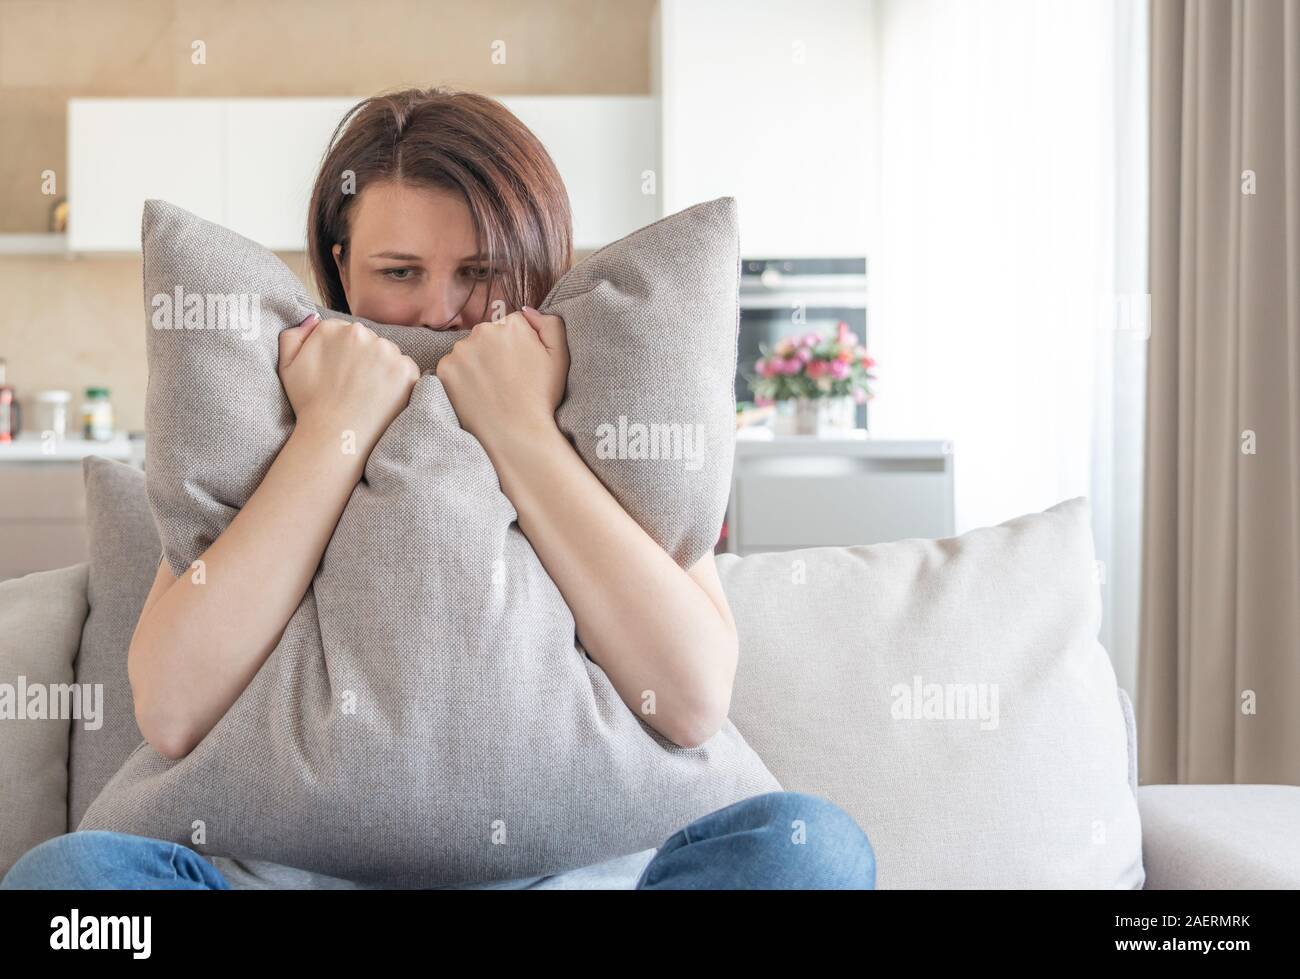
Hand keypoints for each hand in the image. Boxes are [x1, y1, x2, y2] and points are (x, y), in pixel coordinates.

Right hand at [278, 314, 420, 448]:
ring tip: (368, 395)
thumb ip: (294, 335)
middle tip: (354, 388)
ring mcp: (387, 351)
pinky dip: (399, 382)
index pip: (347, 334)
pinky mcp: (406, 369)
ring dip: (383, 369)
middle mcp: (361, 333)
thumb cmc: (310, 404)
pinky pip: (406, 369)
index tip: (339, 376)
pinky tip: (383, 398)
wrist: (335, 436)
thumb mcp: (287, 366)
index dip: (344, 357)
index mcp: (332, 327)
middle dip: (365, 360)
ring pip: (389, 355)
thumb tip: (313, 318)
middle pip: (370, 341)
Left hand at [434, 307, 568, 446]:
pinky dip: (462, 377)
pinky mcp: (445, 369)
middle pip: (488, 335)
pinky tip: (477, 393)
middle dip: (496, 351)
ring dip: (477, 363)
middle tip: (507, 380)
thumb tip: (527, 311)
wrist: (516, 434)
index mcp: (511, 325)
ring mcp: (461, 350)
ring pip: (470, 350)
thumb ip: (551, 324)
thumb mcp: (560, 357)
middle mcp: (483, 331)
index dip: (519, 346)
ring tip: (492, 389)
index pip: (512, 325)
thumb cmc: (541, 397)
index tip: (522, 367)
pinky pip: (453, 366)